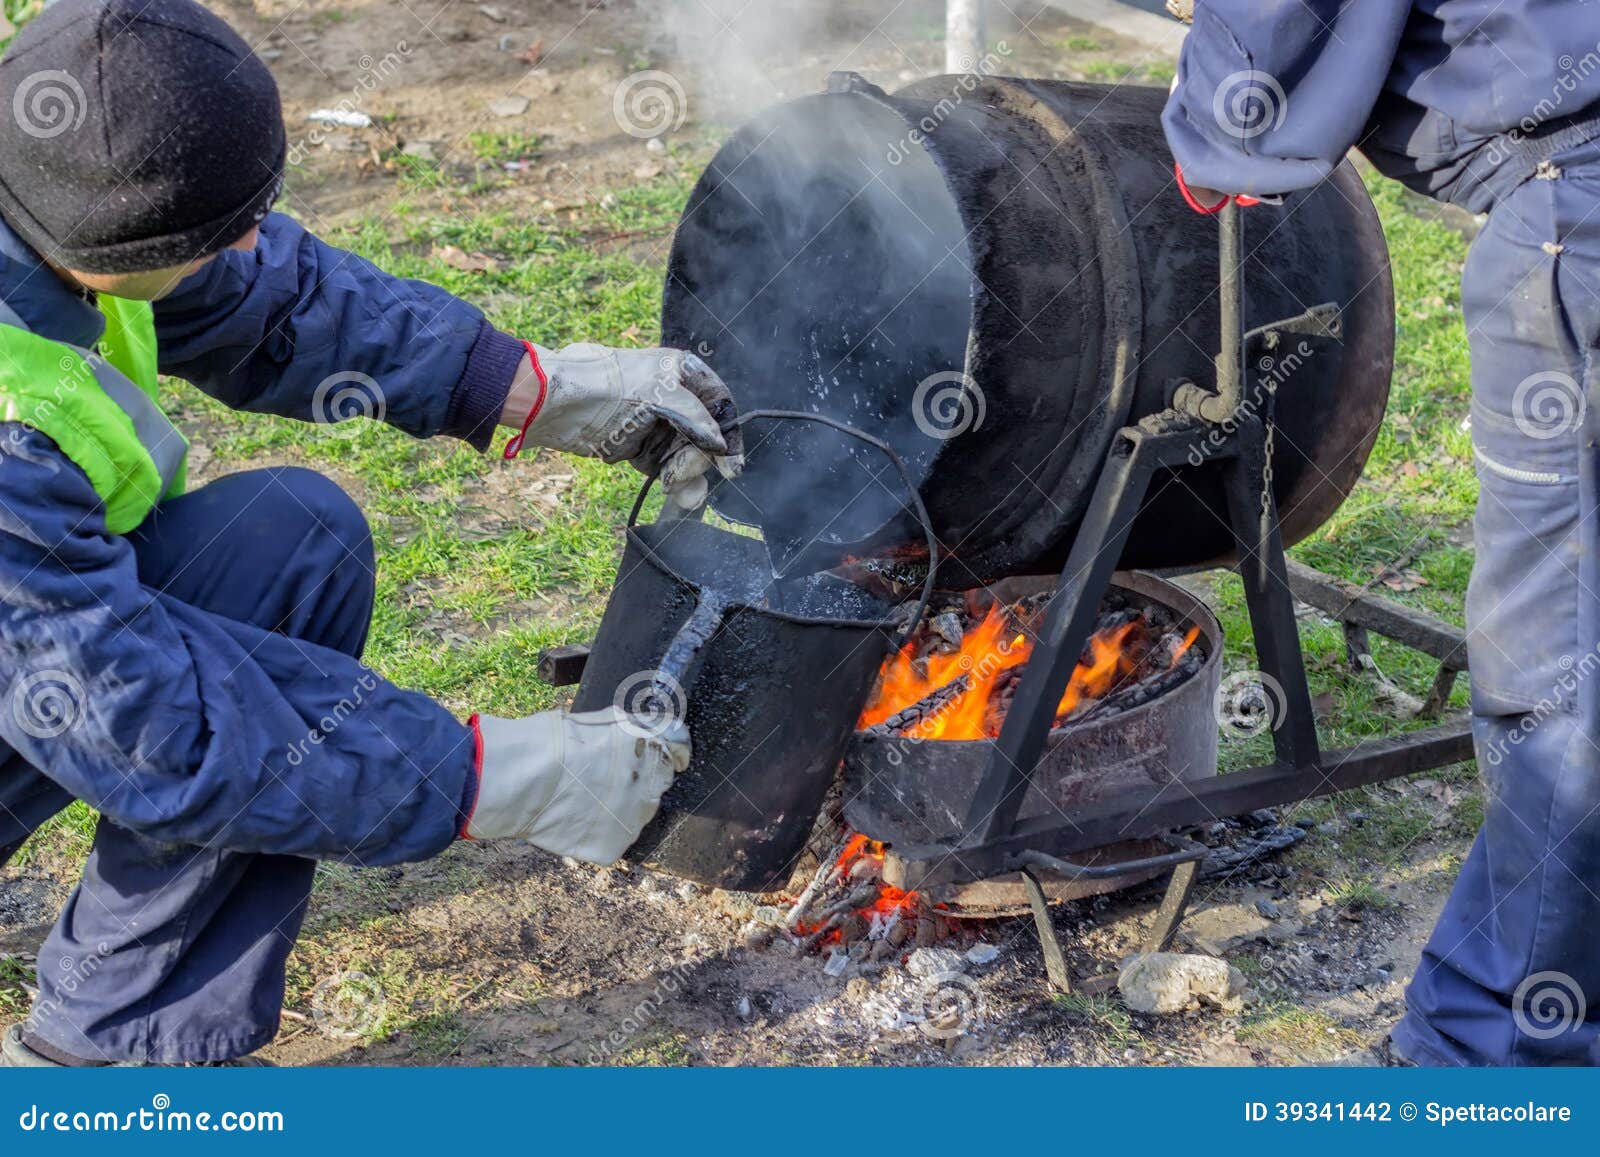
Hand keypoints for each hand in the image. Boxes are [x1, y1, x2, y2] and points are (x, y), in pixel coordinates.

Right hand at [464, 707, 689, 863]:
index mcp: (651, 743)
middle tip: (601, 779)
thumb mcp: (598, 719)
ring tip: (582, 801)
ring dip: (620, 808)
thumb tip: (643, 732)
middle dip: (637, 780)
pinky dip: (597, 834)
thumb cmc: (549, 741)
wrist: (522, 777)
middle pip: (657, 782)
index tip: (656, 754)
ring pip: (637, 815)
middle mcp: (652, 782)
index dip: (666, 749)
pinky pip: (613, 841)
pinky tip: (574, 821)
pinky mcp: (614, 847)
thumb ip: (629, 728)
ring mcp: (635, 819)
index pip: (678, 744)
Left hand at [502, 343, 743, 511]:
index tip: (730, 464)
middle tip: (683, 474)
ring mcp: (657, 424)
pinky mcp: (641, 448)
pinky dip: (675, 482)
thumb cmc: (607, 384)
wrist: (556, 403)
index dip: (729, 433)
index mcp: (681, 372)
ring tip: (678, 490)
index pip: (720, 402)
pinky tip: (678, 495)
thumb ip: (696, 418)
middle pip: (706, 435)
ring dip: (688, 475)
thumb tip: (720, 445)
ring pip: (688, 455)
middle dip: (701, 459)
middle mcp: (673, 397)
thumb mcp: (659, 392)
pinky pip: (667, 468)